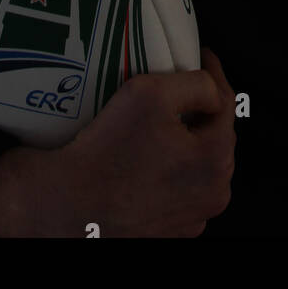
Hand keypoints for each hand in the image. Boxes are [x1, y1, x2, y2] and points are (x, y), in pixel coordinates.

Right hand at [0, 46, 235, 237]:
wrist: (61, 208)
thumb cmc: (104, 152)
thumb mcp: (151, 94)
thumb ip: (195, 83)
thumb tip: (210, 86)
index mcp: (215, 164)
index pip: (226, 104)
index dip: (214, 73)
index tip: (201, 57)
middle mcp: (210, 198)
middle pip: (213, 137)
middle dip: (199, 110)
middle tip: (176, 88)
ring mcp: (188, 219)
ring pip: (195, 165)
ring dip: (184, 141)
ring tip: (157, 122)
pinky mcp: (164, 231)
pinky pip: (174, 189)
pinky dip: (166, 170)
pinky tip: (143, 156)